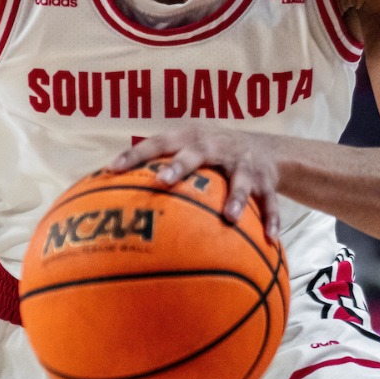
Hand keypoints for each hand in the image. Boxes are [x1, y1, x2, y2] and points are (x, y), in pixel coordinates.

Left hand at [105, 126, 283, 239]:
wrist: (266, 149)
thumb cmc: (210, 155)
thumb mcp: (187, 151)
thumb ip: (156, 169)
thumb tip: (108, 193)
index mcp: (190, 139)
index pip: (157, 143)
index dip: (134, 155)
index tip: (112, 169)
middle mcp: (215, 147)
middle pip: (196, 153)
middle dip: (180, 166)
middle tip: (163, 181)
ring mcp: (243, 163)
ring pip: (240, 180)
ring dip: (236, 198)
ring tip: (230, 218)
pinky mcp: (266, 181)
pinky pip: (270, 202)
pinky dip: (271, 220)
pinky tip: (270, 240)